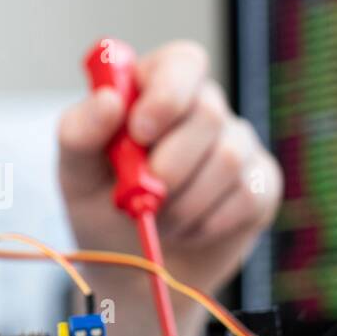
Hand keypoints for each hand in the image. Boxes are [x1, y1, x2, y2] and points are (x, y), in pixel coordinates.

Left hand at [57, 40, 281, 299]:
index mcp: (156, 88)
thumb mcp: (76, 173)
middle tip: (144, 195)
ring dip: (184, 201)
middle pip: (208, 111)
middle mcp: (201, 108)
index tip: (139, 132)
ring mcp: (237, 143)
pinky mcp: (260, 183)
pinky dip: (208, 222)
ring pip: (229, 158)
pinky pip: (248, 195)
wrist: (134, 273)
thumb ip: (80, 132)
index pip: (181, 63)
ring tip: (161, 218)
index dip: (167, 94)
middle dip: (169, 164)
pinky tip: (189, 230)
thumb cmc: (102, 209)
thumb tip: (109, 100)